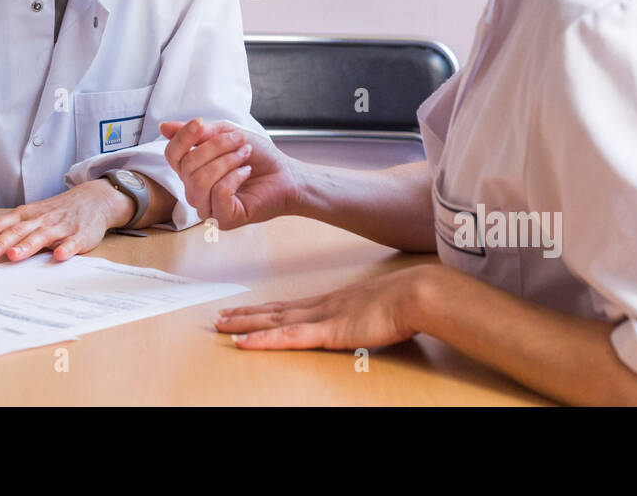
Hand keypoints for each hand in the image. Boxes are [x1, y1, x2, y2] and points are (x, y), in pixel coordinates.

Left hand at [0, 179, 130, 262]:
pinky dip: (66, 249)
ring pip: (41, 236)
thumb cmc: (53, 212)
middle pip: (16, 231)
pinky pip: (72, 242)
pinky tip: (59, 256)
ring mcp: (59, 227)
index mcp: (23, 217)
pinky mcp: (79, 235)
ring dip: (27, 245)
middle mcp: (39, 220)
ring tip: (13, 256)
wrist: (93, 199)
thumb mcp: (22, 215)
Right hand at [159, 118, 300, 229]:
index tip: (200, 123)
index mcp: (192, 171)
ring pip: (200, 180)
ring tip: (245, 156)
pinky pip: (218, 193)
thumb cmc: (257, 156)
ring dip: (227, 161)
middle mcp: (194, 191)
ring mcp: (207, 208)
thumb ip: (198, 133)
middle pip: (188, 165)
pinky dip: (235, 177)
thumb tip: (164, 127)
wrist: (285, 175)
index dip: (182, 137)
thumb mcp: (227, 135)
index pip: (172, 155)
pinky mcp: (223, 219)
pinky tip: (246, 173)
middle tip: (240, 142)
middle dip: (217, 147)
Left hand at [214, 265, 429, 349]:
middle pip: (274, 311)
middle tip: (220, 315)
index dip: (264, 309)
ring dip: (245, 324)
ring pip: (273, 321)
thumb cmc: (405, 303)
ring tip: (221, 325)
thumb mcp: (380, 310)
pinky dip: (262, 340)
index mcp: (333, 302)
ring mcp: (322, 317)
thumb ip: (367, 317)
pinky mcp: (328, 331)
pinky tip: (243, 342)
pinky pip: (287, 337)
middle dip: (245, 314)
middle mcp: (321, 306)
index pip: (289, 306)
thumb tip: (368, 323)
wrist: (416, 294)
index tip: (245, 309)